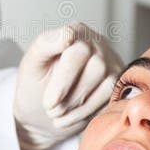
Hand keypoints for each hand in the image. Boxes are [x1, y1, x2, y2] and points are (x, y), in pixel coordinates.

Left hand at [14, 23, 122, 149]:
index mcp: (76, 32)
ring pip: (106, 86)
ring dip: (77, 107)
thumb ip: (45, 45)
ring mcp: (112, 66)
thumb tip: (68, 35)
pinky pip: (110, 102)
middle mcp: (98, 45)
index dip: (67, 69)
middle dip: (69, 92)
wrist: (45, 111)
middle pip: (96, 66)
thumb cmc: (36, 83)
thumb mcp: (32, 64)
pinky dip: (86, 114)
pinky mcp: (118, 88)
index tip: (56, 86)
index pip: (77, 43)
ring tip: (56, 114)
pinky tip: (69, 117)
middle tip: (49, 108)